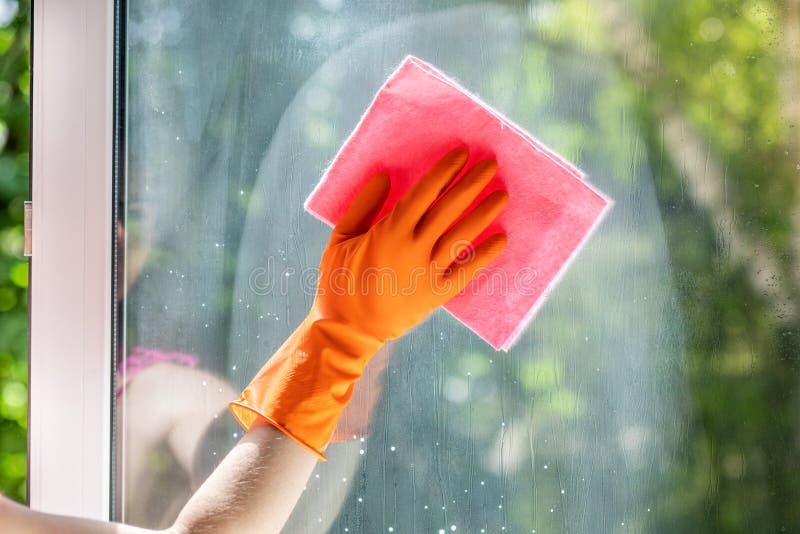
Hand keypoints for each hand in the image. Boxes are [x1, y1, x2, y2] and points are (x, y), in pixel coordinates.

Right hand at [230, 147, 507, 459]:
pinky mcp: (436, 295)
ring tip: (502, 195)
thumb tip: (383, 176)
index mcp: (389, 232)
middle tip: (492, 165)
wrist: (347, 331)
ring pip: (462, 237)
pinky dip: (484, 256)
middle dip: (471, 185)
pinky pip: (466, 272)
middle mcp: (413, 249)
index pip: (424, 193)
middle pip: (449, 210)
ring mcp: (427, 273)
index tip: (462, 154)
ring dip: (484, 214)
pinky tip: (502, 239)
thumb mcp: (340, 239)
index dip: (444, 172)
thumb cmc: (338, 282)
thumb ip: (362, 206)